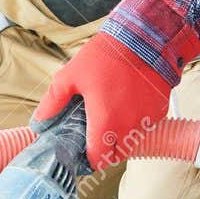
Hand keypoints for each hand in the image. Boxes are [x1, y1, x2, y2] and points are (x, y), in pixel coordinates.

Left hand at [32, 31, 195, 169]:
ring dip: (122, 136)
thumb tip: (40, 121)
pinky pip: (146, 125)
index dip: (88, 160)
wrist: (143, 38)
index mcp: (106, 123)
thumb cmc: (106, 56)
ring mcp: (147, 120)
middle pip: (117, 155)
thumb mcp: (70, 76)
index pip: (98, 160)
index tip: (82, 152)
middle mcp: (129, 127)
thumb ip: (52, 103)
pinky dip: (136, 122)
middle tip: (95, 135)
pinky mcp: (160, 110)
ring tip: (111, 117)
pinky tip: (127, 105)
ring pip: (132, 140)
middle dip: (105, 150)